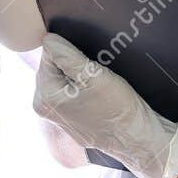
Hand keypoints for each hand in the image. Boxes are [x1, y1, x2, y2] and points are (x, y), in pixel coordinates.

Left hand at [32, 34, 177, 177]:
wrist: (135, 138)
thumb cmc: (117, 107)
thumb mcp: (94, 75)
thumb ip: (66, 55)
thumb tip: (48, 40)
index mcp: (46, 96)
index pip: (48, 56)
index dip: (70, 52)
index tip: (88, 63)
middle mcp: (43, 108)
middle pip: (52, 69)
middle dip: (72, 65)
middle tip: (95, 75)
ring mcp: (54, 116)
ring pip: (61, 80)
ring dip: (77, 76)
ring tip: (96, 87)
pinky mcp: (66, 120)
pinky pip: (68, 94)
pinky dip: (80, 90)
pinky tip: (95, 97)